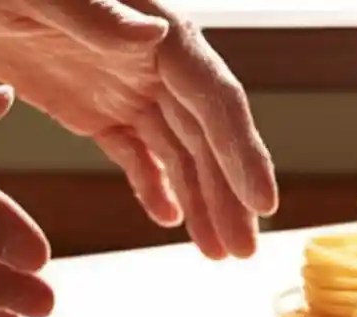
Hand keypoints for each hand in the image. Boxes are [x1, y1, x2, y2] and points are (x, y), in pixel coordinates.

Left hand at [0, 0, 278, 258]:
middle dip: (229, 194)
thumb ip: (97, 14)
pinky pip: (136, 154)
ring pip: (178, 152)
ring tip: (218, 253)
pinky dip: (154, 187)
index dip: (241, 152)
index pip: (212, 98)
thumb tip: (156, 34)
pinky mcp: (95, 108)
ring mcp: (126, 87)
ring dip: (201, 201)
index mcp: (155, 31)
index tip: (262, 202)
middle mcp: (154, 61)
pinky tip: (169, 220)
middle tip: (244, 252)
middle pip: (206, 135)